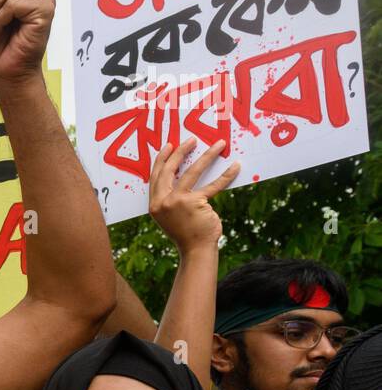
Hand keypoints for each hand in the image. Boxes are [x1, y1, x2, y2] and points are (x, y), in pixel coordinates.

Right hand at [148, 139, 238, 253]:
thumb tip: (180, 177)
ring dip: (207, 155)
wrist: (195, 250)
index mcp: (154, 203)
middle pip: (170, 170)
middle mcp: (163, 201)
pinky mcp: (196, 204)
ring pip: (192, 172)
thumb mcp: (170, 215)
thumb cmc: (185, 233)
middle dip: (181, 151)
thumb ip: (169, 198)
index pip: (156, 176)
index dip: (162, 159)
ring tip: (219, 144)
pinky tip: (235, 166)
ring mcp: (178, 202)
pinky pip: (213, 186)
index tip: (169, 145)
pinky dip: (226, 176)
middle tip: (192, 139)